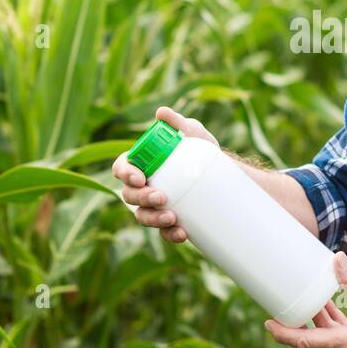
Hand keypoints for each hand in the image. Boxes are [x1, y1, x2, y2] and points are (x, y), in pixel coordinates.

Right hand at [112, 106, 218, 243]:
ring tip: (172, 217)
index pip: (121, 168)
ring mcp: (154, 206)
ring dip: (153, 219)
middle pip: (129, 196)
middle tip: (161, 197)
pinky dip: (171, 234)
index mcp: (140, 163)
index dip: (125, 174)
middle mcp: (142, 186)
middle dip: (142, 199)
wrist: (224, 172)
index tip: (141, 178)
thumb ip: (177, 123)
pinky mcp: (169, 221)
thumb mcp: (192, 133)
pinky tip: (183, 234)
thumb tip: (162, 112)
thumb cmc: (200, 148)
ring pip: (143, 216)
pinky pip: (164, 232)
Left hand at [264, 252, 346, 347]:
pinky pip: (343, 342)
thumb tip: (337, 259)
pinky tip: (336, 311)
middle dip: (297, 328)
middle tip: (282, 311)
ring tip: (308, 304)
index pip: (306, 342)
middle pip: (313, 344)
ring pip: (329, 343)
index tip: (268, 324)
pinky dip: (335, 328)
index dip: (285, 334)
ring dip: (318, 326)